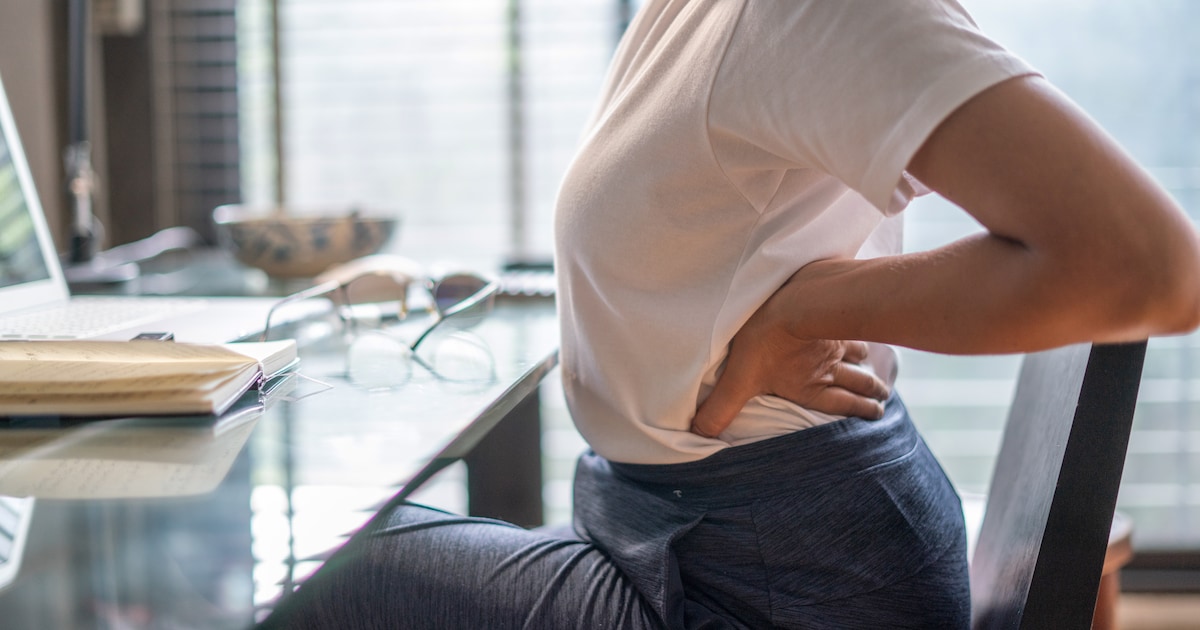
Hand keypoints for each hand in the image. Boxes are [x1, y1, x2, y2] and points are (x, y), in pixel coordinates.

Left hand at [690, 288, 889, 437]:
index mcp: (810, 385)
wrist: (795, 297)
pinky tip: (863, 324)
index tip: (877, 415)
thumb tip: (698, 435)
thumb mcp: (738, 378)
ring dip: (868, 365)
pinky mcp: (835, 313)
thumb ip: (720, 408)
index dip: (859, 411)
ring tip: (879, 371)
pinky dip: (861, 329)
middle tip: (884, 399)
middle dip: (871, 392)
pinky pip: (854, 325)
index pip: (841, 404)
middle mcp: (828, 367)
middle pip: (858, 383)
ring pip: (860, 355)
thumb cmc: (765, 338)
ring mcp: (836, 340)